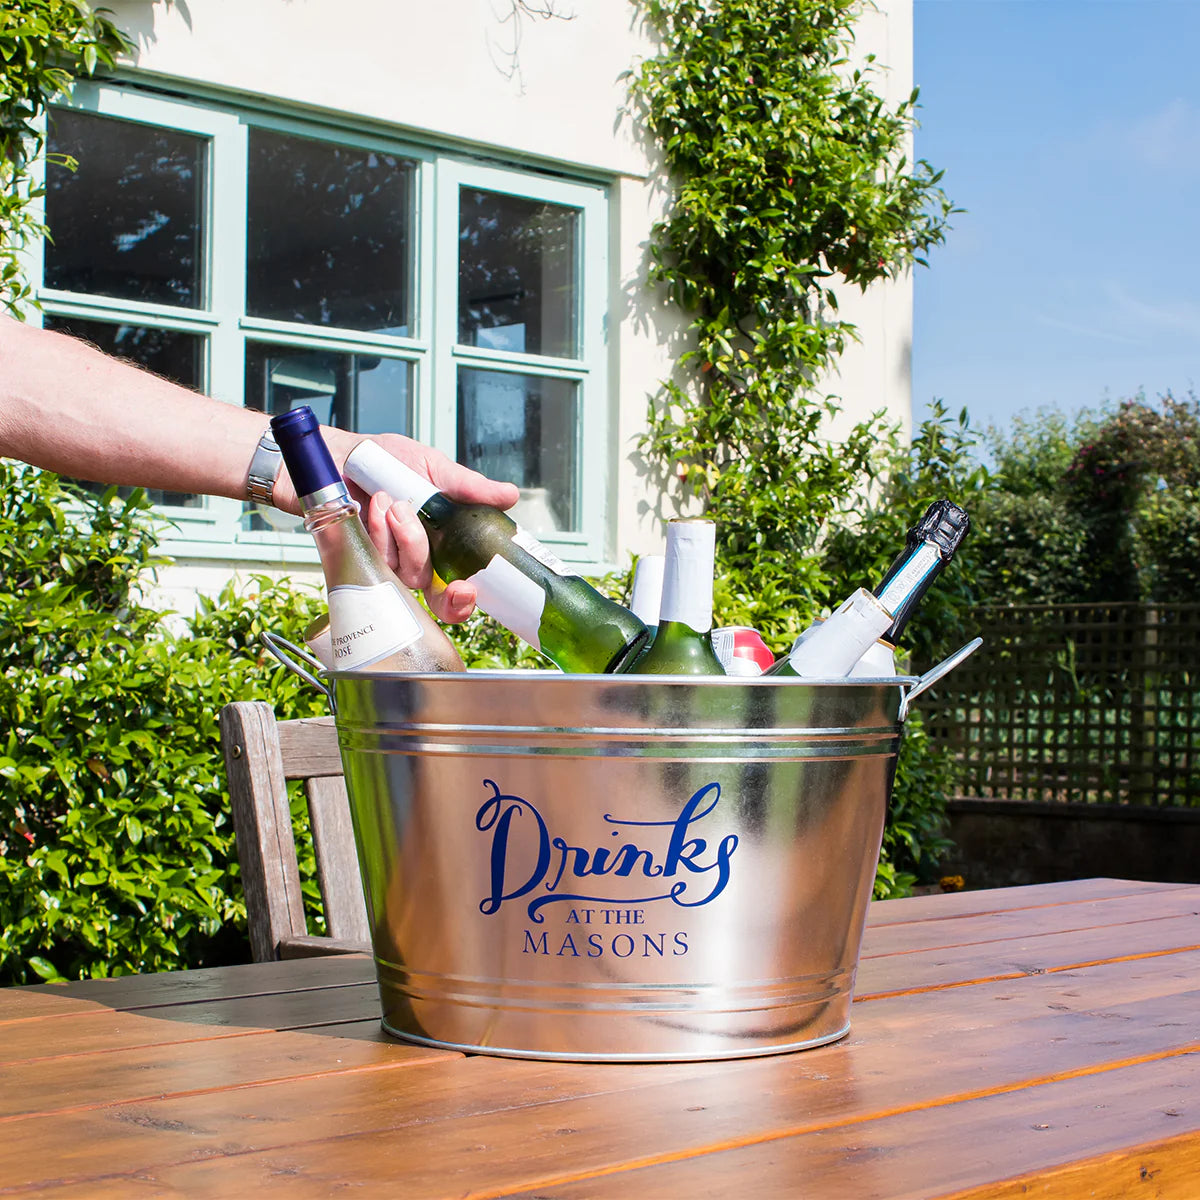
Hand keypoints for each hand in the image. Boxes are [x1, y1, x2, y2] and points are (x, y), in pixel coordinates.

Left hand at [276, 430, 518, 622]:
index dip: (465, 601)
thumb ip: (468, 487)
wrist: (335, 455)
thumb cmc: (382, 461)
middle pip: (437, 601)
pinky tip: (377, 506)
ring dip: (408, 538)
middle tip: (461, 587)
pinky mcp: (357, 559)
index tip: (471, 591)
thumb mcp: (432, 468)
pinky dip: (380, 531)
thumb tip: (510, 496)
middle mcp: (415, 561)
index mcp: (440, 545)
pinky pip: (378, 560)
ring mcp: (385, 564)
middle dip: (450, 599)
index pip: (457, 590)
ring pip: (409, 574)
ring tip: (395, 501)